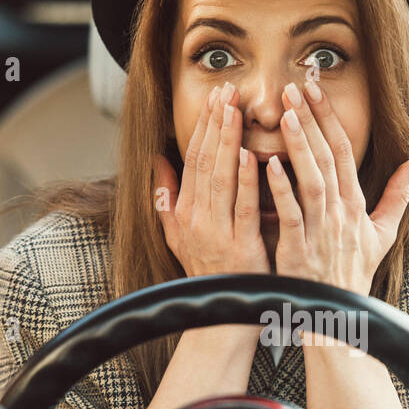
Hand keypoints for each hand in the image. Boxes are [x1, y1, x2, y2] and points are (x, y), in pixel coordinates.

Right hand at [155, 81, 268, 277]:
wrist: (222, 317)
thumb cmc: (207, 274)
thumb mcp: (178, 237)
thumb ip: (167, 199)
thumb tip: (157, 163)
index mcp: (185, 213)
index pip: (192, 160)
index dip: (202, 127)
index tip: (214, 99)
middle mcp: (197, 220)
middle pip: (205, 162)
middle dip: (215, 124)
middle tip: (227, 91)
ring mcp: (218, 233)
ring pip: (221, 179)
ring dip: (228, 142)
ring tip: (235, 111)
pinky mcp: (241, 248)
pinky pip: (244, 208)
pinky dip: (246, 182)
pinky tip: (251, 155)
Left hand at [265, 80, 408, 294]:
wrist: (340, 314)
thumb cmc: (355, 272)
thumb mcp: (383, 232)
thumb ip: (399, 194)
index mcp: (356, 204)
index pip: (343, 150)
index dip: (329, 117)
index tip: (314, 86)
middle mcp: (341, 213)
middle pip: (327, 157)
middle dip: (312, 119)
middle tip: (294, 86)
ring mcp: (321, 231)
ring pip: (312, 180)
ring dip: (300, 146)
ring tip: (286, 114)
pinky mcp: (301, 250)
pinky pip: (293, 215)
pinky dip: (282, 190)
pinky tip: (269, 165)